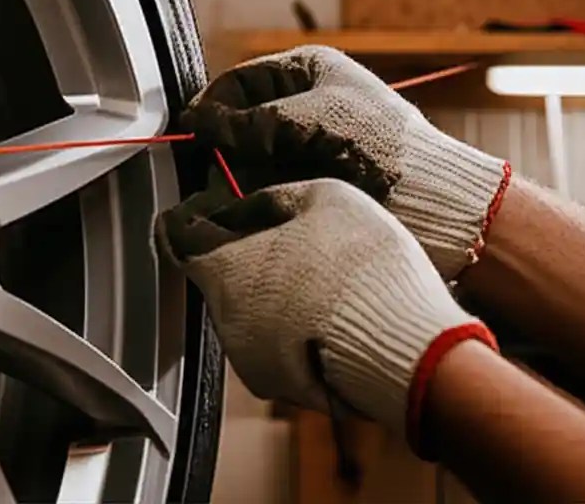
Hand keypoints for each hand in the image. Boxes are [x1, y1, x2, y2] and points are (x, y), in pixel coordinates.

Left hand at [154, 178, 494, 446]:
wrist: (406, 347)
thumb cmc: (361, 267)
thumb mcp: (326, 197)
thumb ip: (278, 197)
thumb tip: (255, 204)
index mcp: (223, 270)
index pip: (179, 240)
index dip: (190, 219)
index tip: (201, 209)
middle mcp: (226, 321)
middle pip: (221, 277)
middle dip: (244, 256)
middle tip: (286, 238)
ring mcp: (253, 361)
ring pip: (252, 313)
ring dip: (274, 294)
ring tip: (322, 276)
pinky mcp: (287, 388)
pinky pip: (280, 346)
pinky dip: (296, 328)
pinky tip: (333, 312)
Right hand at [183, 45, 510, 279]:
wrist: (430, 201)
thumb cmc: (383, 146)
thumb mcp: (310, 119)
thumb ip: (249, 121)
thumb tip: (198, 122)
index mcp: (309, 71)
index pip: (241, 80)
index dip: (213, 104)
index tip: (193, 128)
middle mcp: (306, 104)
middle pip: (241, 121)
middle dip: (226, 143)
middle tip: (214, 163)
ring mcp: (308, 144)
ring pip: (250, 157)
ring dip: (239, 174)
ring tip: (239, 189)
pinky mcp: (312, 181)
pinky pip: (268, 185)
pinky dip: (256, 195)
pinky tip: (256, 205)